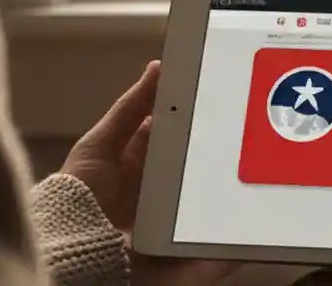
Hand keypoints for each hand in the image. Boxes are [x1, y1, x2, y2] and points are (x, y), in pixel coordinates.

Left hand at [63, 61, 241, 284]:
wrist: (67, 257)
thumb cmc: (76, 198)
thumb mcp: (99, 146)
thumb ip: (130, 110)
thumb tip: (157, 68)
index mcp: (146, 171)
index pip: (184, 143)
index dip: (206, 128)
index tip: (232, 110)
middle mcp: (163, 201)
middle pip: (205, 178)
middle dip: (228, 165)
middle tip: (257, 147)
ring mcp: (176, 233)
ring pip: (217, 216)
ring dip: (239, 206)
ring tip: (264, 190)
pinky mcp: (183, 264)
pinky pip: (218, 259)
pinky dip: (236, 250)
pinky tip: (257, 234)